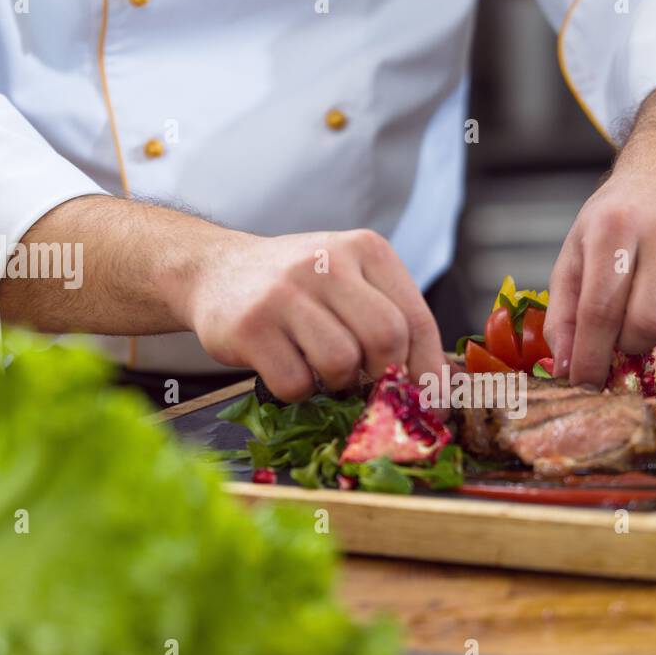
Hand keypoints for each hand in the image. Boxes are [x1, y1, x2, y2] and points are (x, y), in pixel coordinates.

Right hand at [186, 228, 446, 401]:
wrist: (216, 271)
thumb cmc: (299, 288)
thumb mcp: (352, 283)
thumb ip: (394, 322)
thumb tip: (439, 387)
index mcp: (366, 249)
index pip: (416, 319)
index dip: (428, 370)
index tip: (430, 404)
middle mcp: (327, 262)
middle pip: (386, 339)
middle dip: (384, 376)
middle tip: (368, 385)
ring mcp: (284, 292)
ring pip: (341, 363)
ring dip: (337, 383)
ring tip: (321, 368)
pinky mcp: (249, 326)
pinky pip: (296, 383)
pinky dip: (298, 390)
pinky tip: (288, 367)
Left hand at [544, 78, 655, 387]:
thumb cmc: (618, 224)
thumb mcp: (575, 255)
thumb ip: (564, 314)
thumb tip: (568, 368)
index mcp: (614, 226)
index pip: (600, 309)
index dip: (591, 357)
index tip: (586, 382)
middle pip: (651, 321)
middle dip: (633, 346)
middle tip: (627, 337)